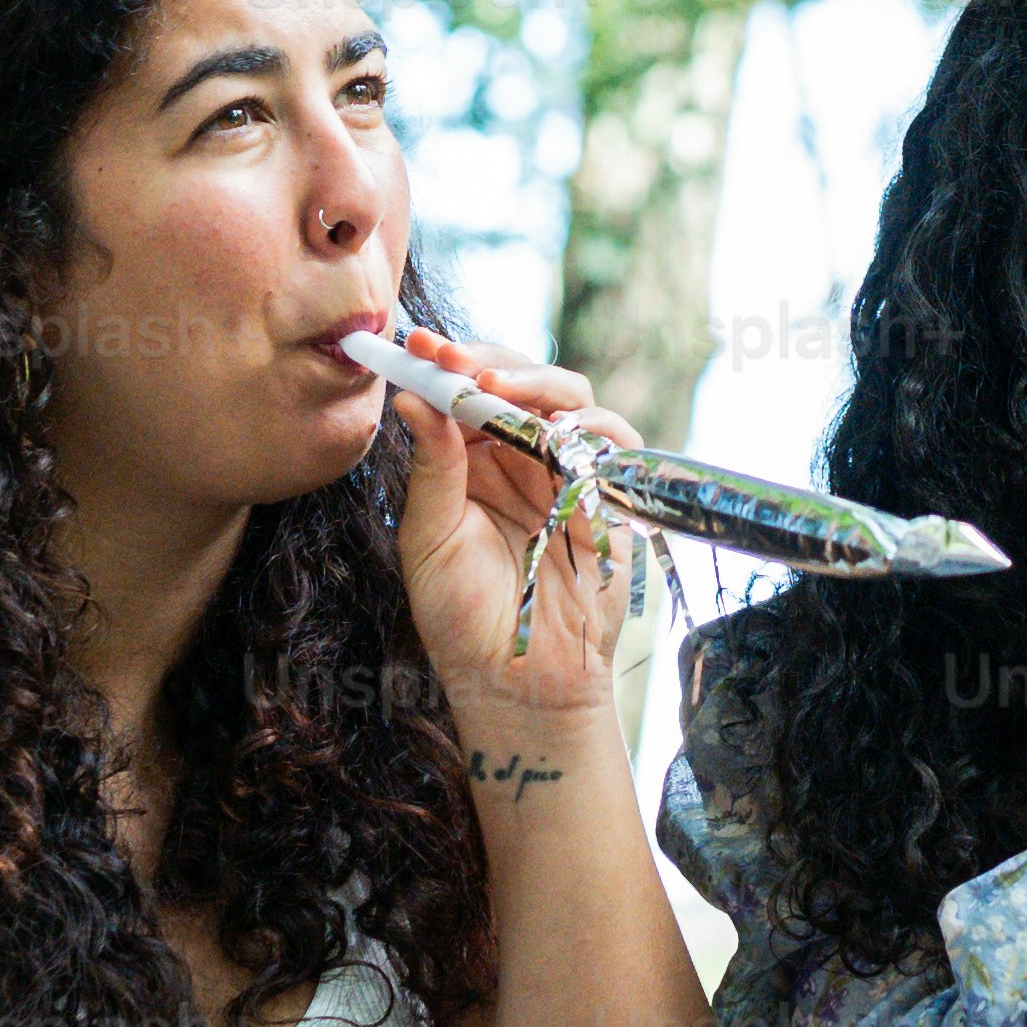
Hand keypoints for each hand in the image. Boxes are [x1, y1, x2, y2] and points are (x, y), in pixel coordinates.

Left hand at [389, 332, 634, 736]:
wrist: (516, 681)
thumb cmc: (463, 618)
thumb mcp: (430, 538)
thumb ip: (433, 468)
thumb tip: (412, 400)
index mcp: (472, 461)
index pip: (466, 392)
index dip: (447, 364)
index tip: (419, 345)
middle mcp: (521, 458)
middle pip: (522, 382)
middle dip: (490, 361)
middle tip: (457, 359)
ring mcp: (568, 474)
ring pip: (571, 400)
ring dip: (537, 384)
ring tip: (498, 387)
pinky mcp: (610, 498)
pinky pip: (614, 445)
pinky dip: (591, 427)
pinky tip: (558, 430)